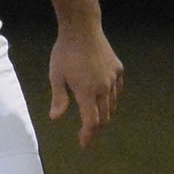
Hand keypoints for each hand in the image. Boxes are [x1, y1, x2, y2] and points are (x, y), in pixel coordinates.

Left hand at [47, 28, 123, 147]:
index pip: (91, 122)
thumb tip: (55, 118)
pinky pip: (116, 90)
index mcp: (87, 92)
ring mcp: (113, 79)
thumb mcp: (56, 76)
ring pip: (111, 104)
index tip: (84, 144)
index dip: (88, 135)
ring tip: (95, 118)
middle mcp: (103, 88)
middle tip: (88, 134)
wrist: (82, 29)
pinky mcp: (118, 69)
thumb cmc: (65, 53)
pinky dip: (111, 98)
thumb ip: (59, 99)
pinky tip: (104, 98)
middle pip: (104, 117)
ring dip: (104, 114)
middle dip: (96, 129)